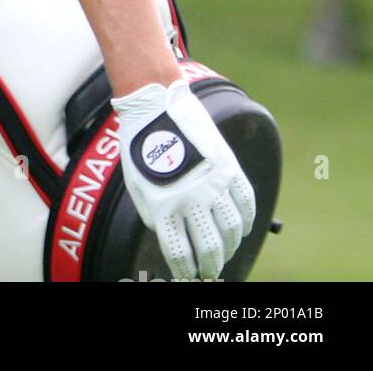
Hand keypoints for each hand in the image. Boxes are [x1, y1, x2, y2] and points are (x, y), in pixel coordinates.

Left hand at [113, 77, 255, 279]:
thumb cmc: (140, 144)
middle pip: (209, 247)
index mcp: (164, 204)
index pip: (179, 253)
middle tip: (210, 273)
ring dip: (231, 247)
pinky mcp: (228, 167)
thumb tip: (171, 236)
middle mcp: (191, 198)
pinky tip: (243, 230)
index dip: (185, 272)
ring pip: (232, 230)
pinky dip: (247, 221)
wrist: (156, 104)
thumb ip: (154, 214)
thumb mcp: (136, 184)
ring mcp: (213, 183)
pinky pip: (246, 203)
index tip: (188, 277)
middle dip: (211, 266)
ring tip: (226, 253)